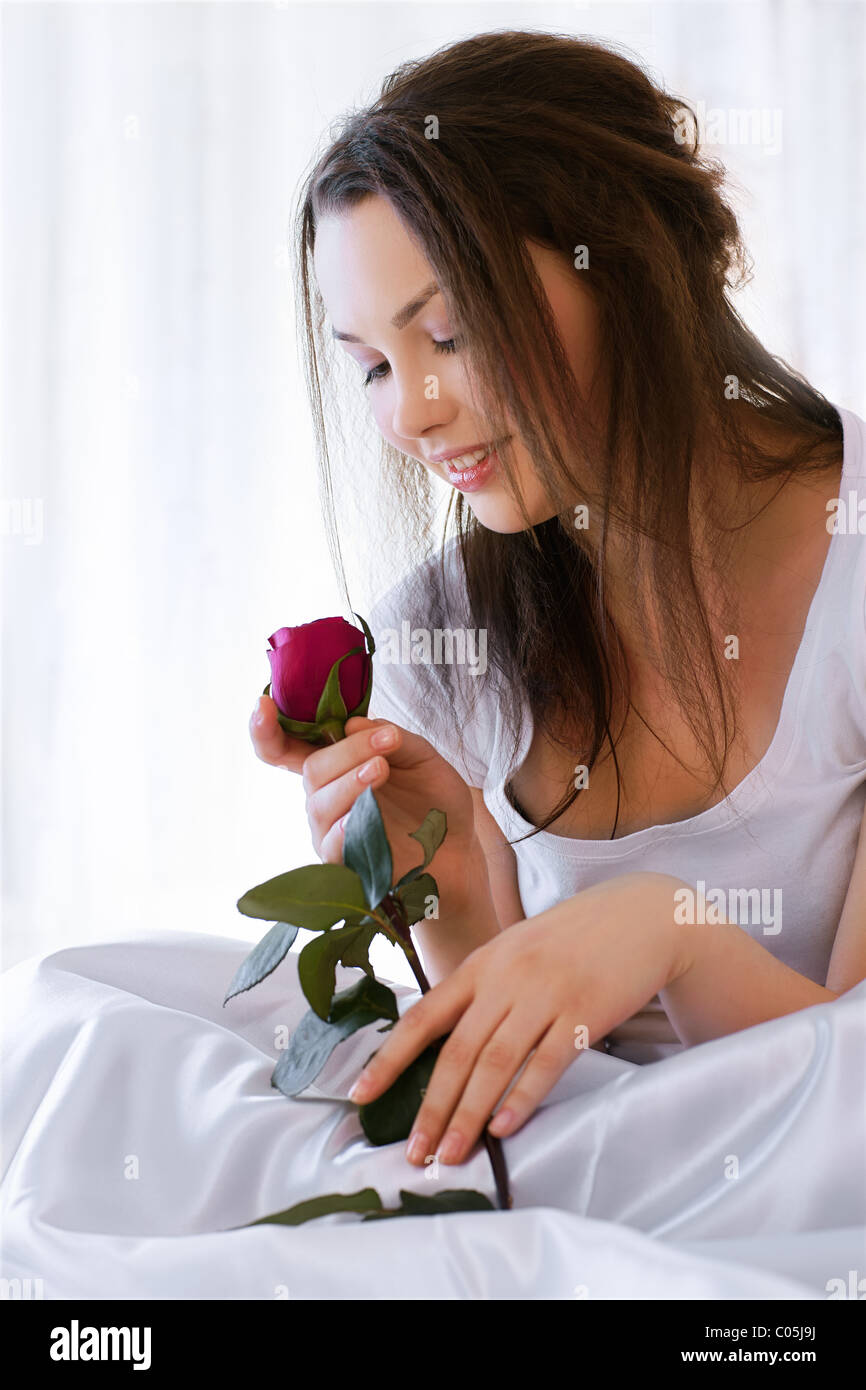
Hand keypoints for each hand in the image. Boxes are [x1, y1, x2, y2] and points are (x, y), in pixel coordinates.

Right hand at [249, 696, 478, 887]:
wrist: (458, 845)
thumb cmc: (432, 798)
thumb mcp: (421, 756)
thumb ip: (390, 737)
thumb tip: (351, 723)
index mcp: (335, 765)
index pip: (286, 748)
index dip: (266, 729)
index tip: (262, 705)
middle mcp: (324, 796)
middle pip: (313, 769)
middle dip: (348, 751)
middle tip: (386, 742)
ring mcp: (330, 830)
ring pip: (321, 802)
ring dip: (350, 781)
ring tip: (382, 768)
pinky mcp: (344, 862)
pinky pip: (333, 844)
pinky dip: (345, 827)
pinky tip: (362, 816)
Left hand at [347, 872, 691, 1165]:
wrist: (640, 915)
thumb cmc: (572, 939)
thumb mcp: (516, 949)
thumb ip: (483, 989)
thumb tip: (443, 1042)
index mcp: (482, 964)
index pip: (423, 1016)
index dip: (389, 1059)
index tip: (361, 1096)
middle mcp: (506, 978)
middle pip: (458, 1052)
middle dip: (432, 1107)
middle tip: (414, 1152)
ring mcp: (545, 995)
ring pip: (496, 1064)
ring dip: (469, 1115)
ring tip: (451, 1155)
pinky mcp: (585, 1012)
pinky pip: (547, 1063)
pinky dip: (522, 1099)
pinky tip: (503, 1129)